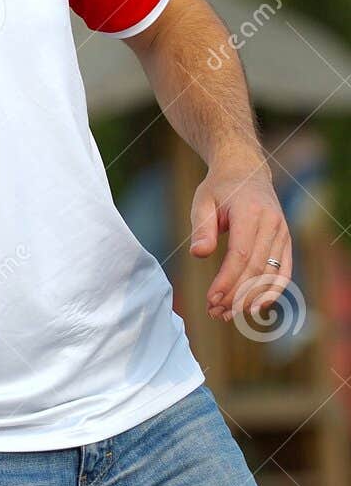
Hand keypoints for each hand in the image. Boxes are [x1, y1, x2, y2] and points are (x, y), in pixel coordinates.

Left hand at [190, 148, 291, 321]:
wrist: (246, 171)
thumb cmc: (220, 188)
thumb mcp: (202, 201)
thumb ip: (202, 228)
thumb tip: (199, 254)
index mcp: (251, 212)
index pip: (241, 254)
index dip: (227, 280)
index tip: (211, 299)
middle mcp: (272, 223)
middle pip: (256, 268)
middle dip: (235, 294)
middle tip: (214, 312)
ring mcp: (283, 232)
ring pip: (271, 273)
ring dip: (251, 298)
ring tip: (228, 314)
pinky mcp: (286, 241)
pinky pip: (284, 271)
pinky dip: (272, 291)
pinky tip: (256, 307)